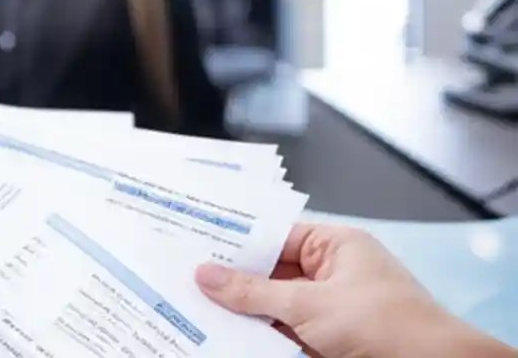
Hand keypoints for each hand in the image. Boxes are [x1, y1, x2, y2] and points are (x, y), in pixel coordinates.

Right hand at [194, 223, 504, 357]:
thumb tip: (208, 275)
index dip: (235, 242)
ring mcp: (332, 307)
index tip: (196, 245)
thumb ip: (253, 292)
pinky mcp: (329, 339)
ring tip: (198, 306)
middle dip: (233, 280)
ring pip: (275, 304)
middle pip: (271, 271)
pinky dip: (261, 334)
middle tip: (189, 279)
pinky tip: (228, 334)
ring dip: (244, 310)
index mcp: (336, 245)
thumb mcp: (308, 305)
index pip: (275, 235)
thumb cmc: (386, 325)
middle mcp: (334, 271)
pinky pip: (285, 330)